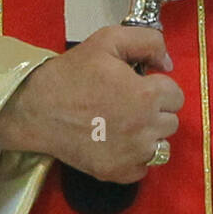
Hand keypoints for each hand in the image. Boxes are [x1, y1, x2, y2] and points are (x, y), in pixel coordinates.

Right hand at [0, 26, 182, 183]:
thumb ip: (148, 42)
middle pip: (171, 121)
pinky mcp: (118, 173)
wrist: (37, 109)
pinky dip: (134, 157)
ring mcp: (133, 155)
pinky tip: (116, 142)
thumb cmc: (72, 73)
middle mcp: (145, 128)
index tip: (138, 85)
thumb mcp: (108, 40)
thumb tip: (167, 63)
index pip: (176, 94)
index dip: (157, 87)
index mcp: (146, 96)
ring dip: (149, 135)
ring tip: (123, 123)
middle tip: (128, 102)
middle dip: (155, 110)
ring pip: (161, 145)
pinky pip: (143, 168)